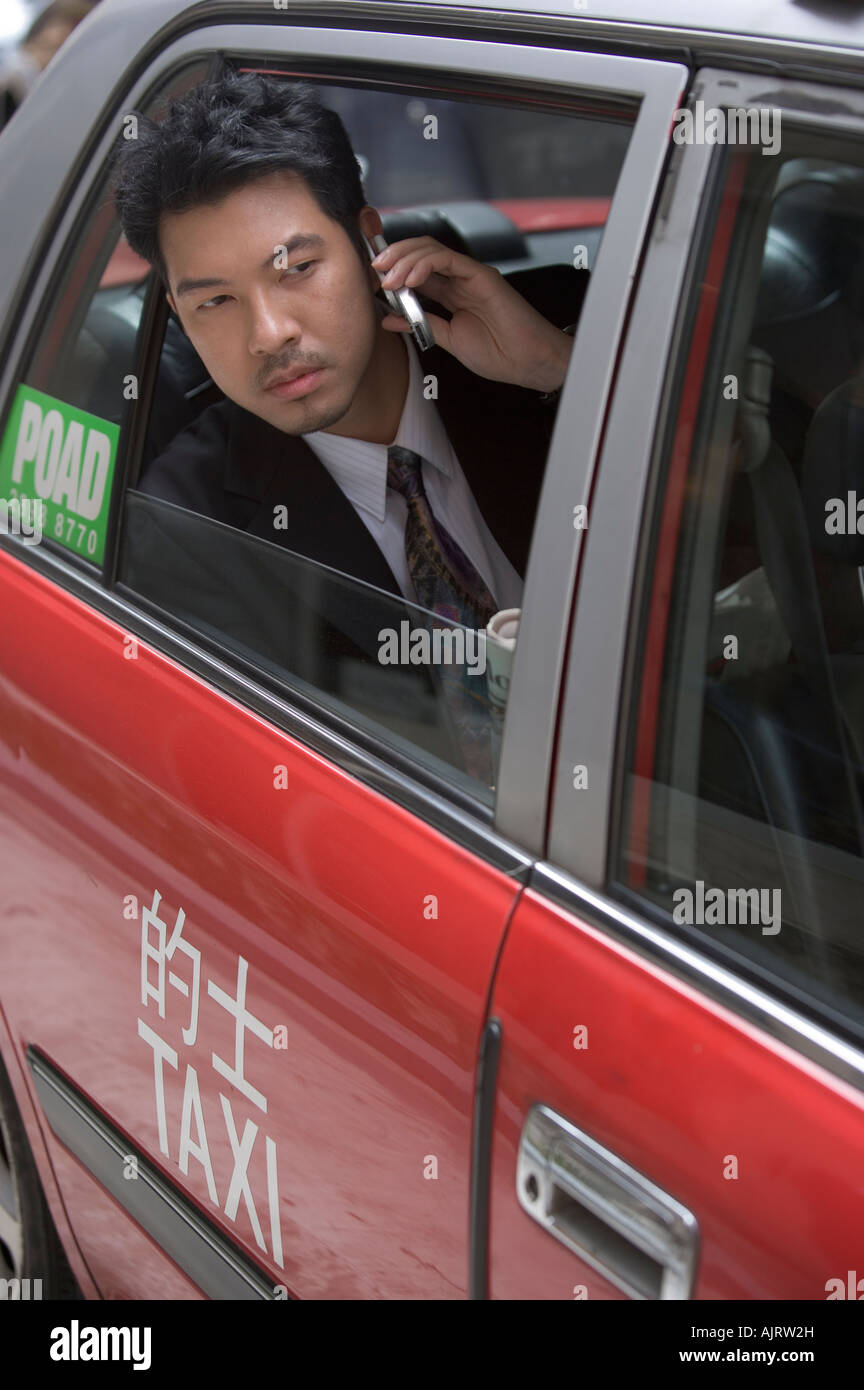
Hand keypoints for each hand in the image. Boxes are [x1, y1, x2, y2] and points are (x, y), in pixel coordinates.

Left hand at [371, 236, 573, 393]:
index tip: (372, 281)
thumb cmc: (497, 353)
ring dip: (404, 260)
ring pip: (430, 250)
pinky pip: (447, 259)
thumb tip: (389, 318)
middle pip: (420, 253)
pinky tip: (410, 279)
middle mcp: (459, 279)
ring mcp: (469, 274)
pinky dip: (425, 264)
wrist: (526, 361)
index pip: (417, 271)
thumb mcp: (448, 340)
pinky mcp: (480, 274)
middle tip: (374, 271)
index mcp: (451, 293)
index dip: (393, 271)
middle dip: (393, 258)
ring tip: (389, 278)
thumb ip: (420, 325)